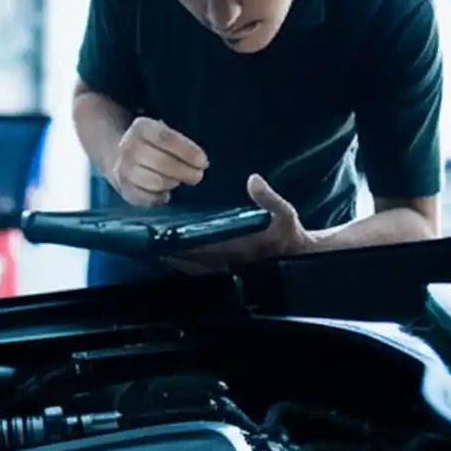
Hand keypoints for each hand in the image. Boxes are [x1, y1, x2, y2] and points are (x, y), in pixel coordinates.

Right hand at [108, 117, 207, 206]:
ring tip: (179, 180)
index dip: (186, 152)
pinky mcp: (125, 190)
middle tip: (198, 175)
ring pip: (155, 182)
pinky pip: (147, 198)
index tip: (203, 162)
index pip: (165, 138)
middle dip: (184, 171)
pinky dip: (160, 197)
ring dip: (173, 182)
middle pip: (160, 162)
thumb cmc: (153, 145)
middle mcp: (128, 148)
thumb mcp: (164, 133)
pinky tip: (166, 193)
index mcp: (141, 128)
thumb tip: (199, 162)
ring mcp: (124, 170)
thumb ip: (179, 143)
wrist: (120, 156)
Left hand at [166, 174, 314, 274]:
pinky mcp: (228, 270)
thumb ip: (268, 198)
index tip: (164, 233)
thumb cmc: (288, 232)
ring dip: (176, 258)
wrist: (299, 254)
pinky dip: (186, 264)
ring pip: (194, 265)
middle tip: (151, 240)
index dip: (183, 241)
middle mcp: (229, 260)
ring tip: (156, 248)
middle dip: (173, 250)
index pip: (204, 244)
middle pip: (193, 257)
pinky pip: (201, 269)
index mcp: (238, 246)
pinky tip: (173, 256)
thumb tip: (253, 180)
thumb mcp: (284, 212)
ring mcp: (227, 267)